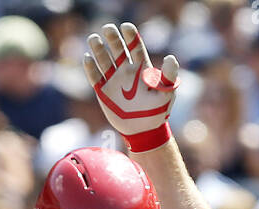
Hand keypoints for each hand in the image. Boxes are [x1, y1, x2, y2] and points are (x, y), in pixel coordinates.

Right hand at [84, 22, 178, 151]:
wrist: (143, 131)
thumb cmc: (158, 112)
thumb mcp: (167, 93)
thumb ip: (169, 75)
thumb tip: (171, 57)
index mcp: (141, 69)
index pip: (135, 47)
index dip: (130, 36)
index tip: (126, 27)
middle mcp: (126, 71)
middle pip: (117, 50)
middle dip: (112, 38)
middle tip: (107, 28)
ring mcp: (114, 81)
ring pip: (104, 60)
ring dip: (98, 49)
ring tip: (94, 39)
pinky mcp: (103, 92)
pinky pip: (95, 77)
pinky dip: (90, 68)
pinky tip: (87, 58)